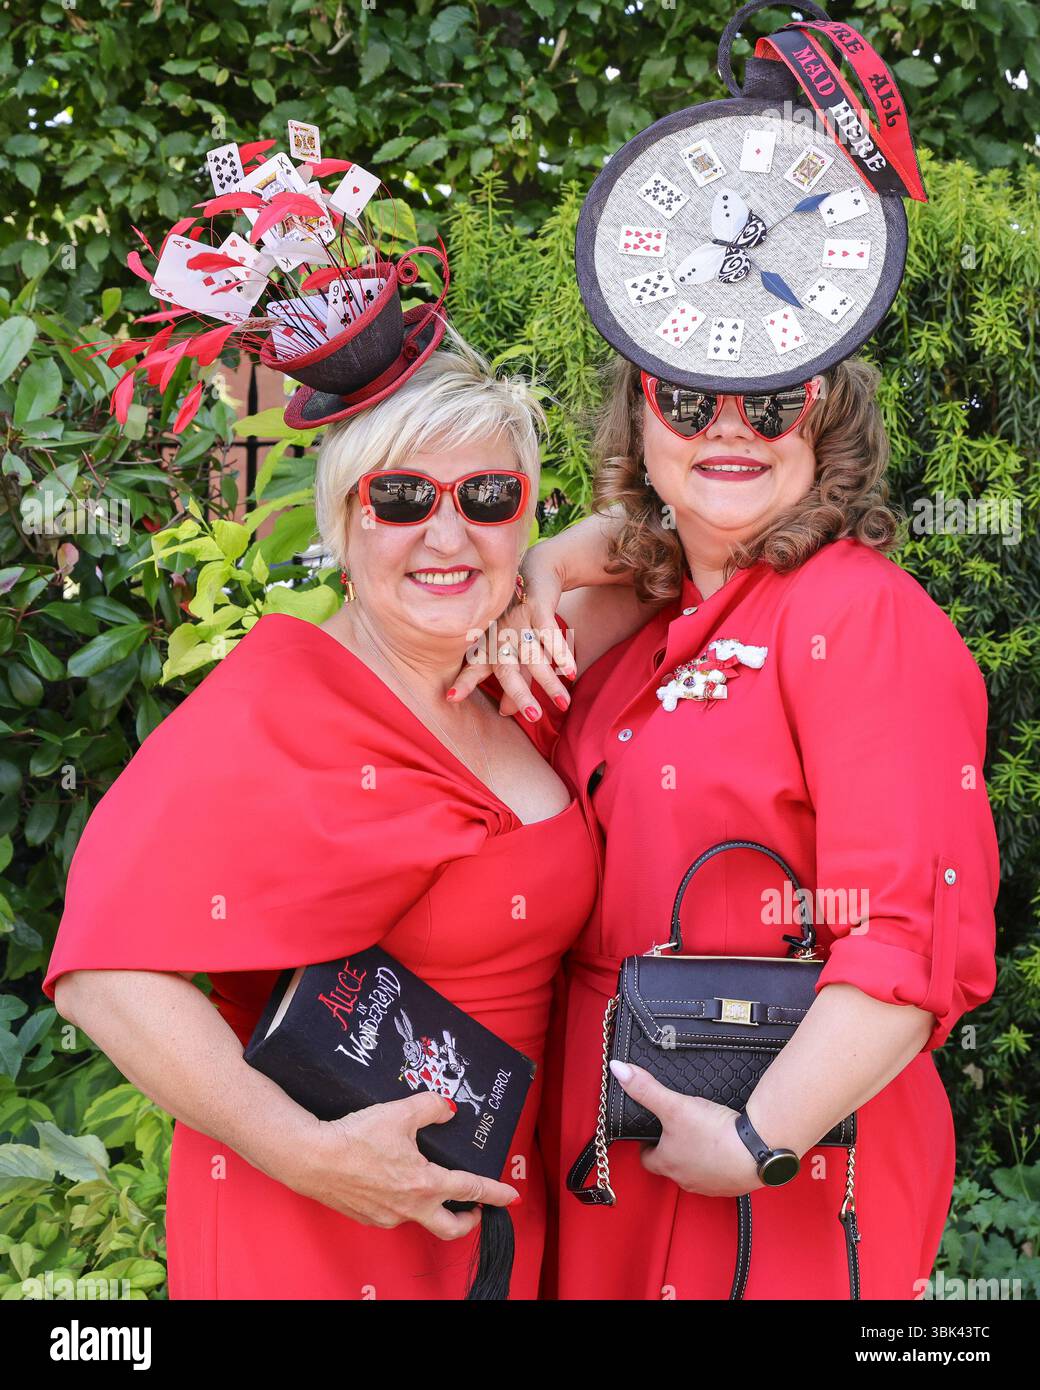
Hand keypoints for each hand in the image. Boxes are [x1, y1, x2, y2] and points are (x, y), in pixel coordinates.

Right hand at [277, 1093, 520, 1239]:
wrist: (313, 1158)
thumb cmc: (356, 1136)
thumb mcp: (399, 1112)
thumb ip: (430, 1107)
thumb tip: (447, 1110)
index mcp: (425, 1183)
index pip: (471, 1188)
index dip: (495, 1193)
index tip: (511, 1197)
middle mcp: (410, 1207)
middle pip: (450, 1226)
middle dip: (468, 1220)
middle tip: (474, 1208)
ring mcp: (388, 1216)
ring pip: (420, 1218)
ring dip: (432, 1206)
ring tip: (429, 1185)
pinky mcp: (368, 1218)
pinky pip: (394, 1214)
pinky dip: (404, 1202)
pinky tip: (394, 1182)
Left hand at [447, 549, 575, 719]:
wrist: (536, 570)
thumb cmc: (519, 617)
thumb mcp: (513, 648)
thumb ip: (511, 681)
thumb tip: (505, 713)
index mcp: (489, 645)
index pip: (475, 667)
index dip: (464, 682)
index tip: (451, 698)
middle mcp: (500, 635)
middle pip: (507, 669)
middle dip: (519, 693)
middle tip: (533, 716)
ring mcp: (519, 622)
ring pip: (534, 656)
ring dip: (550, 681)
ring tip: (563, 704)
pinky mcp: (538, 609)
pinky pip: (550, 634)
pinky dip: (561, 653)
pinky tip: (570, 671)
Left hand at [609, 1061, 764, 1197]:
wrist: (756, 1152)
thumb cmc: (713, 1134)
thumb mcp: (674, 1106)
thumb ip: (646, 1089)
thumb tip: (618, 1071)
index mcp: (668, 1163)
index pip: (646, 1159)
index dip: (646, 1145)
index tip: (650, 1133)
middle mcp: (686, 1179)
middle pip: (670, 1166)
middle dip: (671, 1150)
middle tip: (676, 1131)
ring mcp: (710, 1185)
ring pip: (695, 1172)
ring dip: (695, 1157)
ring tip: (701, 1136)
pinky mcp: (732, 1185)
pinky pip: (720, 1175)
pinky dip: (719, 1163)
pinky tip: (726, 1146)